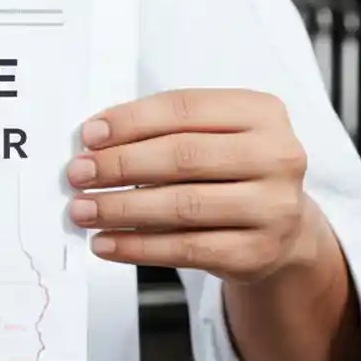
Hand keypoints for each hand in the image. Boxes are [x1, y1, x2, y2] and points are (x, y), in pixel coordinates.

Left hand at [67, 89, 318, 284]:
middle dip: (120, 165)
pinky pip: (184, 249)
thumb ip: (162, 130)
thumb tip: (96, 140)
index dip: (131, 121)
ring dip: (120, 208)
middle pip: (183, 156)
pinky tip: (106, 242)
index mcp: (261, 113)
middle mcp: (277, 157)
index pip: (185, 108)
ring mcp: (272, 208)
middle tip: (79, 173)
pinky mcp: (256, 252)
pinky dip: (136, 247)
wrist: (281, 229)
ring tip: (83, 209)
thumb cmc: (231, 173)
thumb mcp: (211, 136)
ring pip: (182, 206)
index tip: (90, 135)